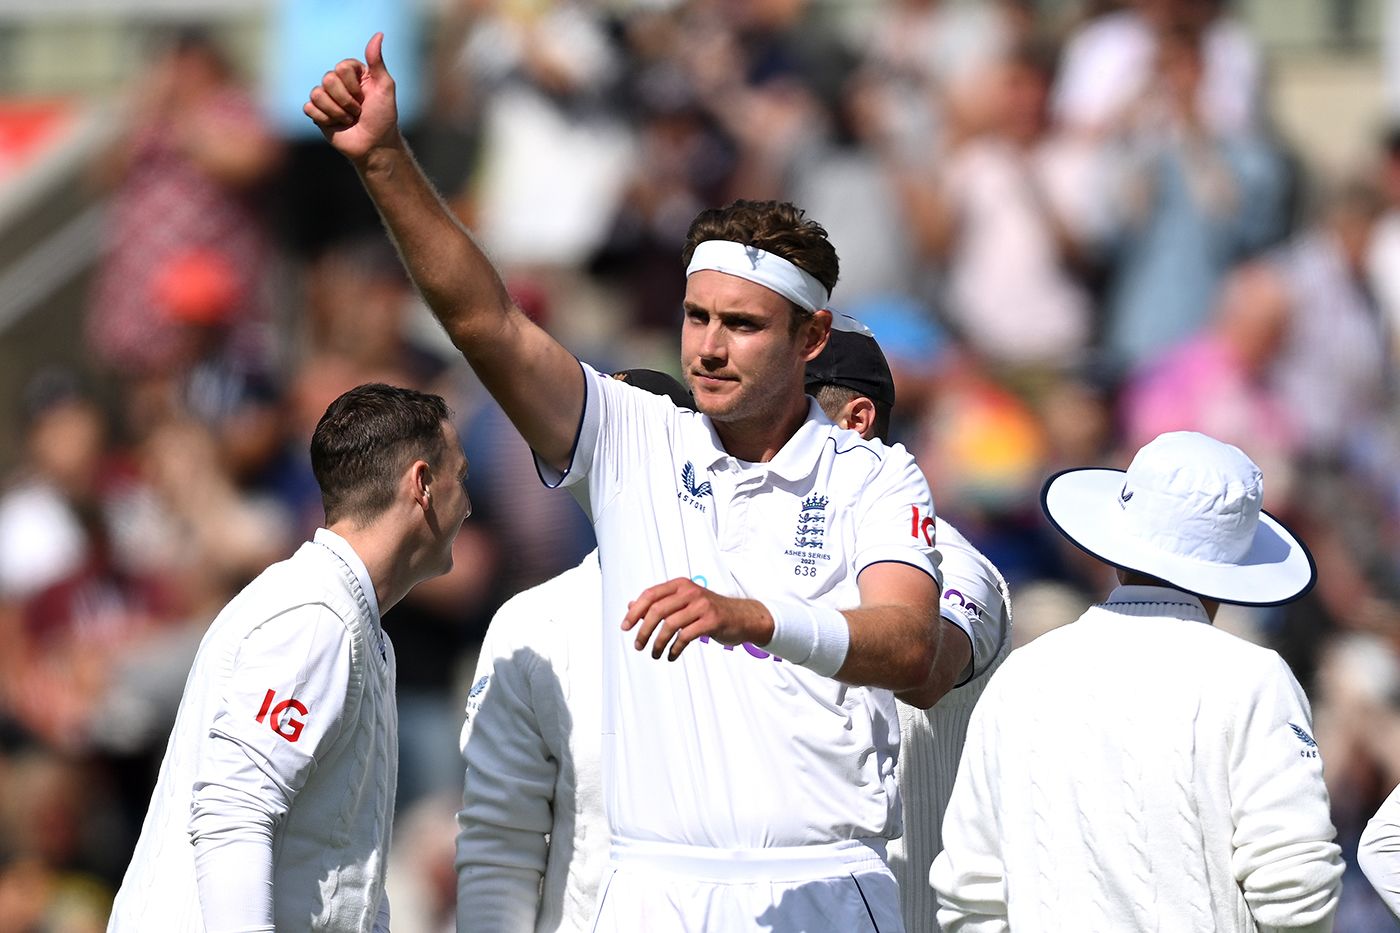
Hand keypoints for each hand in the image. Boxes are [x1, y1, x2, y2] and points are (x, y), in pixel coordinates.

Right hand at [304, 33, 400, 162]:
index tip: (365, 97)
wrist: (375, 145)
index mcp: (353, 74)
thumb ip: (377, 62)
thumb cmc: (383, 117)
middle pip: (328, 79)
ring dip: (337, 112)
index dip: (353, 85)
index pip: (341, 67)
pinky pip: (309, 108)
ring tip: (349, 120)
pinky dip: (324, 119)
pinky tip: (335, 125)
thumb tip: (378, 34)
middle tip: (358, 111)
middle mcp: (338, 83)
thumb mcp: (385, 87)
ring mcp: (327, 98)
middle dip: (346, 100)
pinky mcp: (317, 114)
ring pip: (317, 94)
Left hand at [622, 578, 772, 661]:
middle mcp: (690, 592)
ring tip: (654, 654)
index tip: (625, 627)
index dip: (635, 612)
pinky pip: (685, 636)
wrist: (742, 616)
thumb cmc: (710, 609)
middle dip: (644, 630)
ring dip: (658, 643)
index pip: (650, 595)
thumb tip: (631, 606)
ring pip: (670, 625)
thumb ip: (659, 602)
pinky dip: (675, 649)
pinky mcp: (711, 620)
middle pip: (657, 610)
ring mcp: (702, 605)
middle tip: (638, 645)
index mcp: (680, 585)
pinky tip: (671, 655)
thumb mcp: (684, 601)